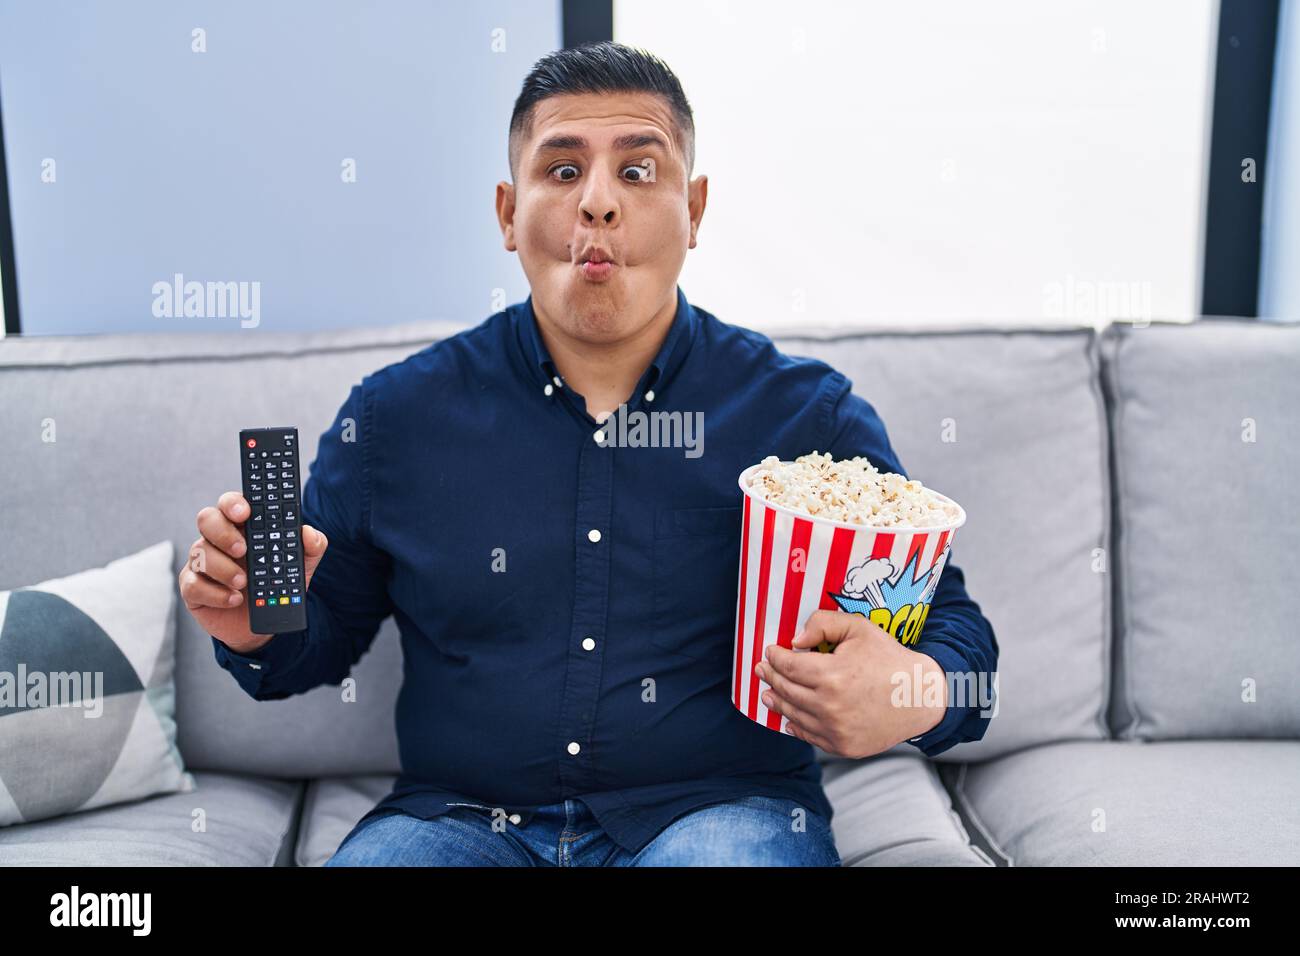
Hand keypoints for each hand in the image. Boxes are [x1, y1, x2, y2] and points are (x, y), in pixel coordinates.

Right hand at [177, 491, 328, 653]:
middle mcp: (218, 539)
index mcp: (242, 526)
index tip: (245, 512)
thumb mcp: (302, 565)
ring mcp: (202, 562)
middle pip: (206, 519)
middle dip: (223, 531)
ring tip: (244, 582)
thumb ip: (312, 546)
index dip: (233, 503)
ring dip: (223, 568)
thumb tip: (308, 533)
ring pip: (199, 552)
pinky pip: (193, 585)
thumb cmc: (278, 584)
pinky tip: (234, 599)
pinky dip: (216, 593)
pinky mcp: (192, 588)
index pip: (230, 503)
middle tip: (242, 549)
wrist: (267, 622)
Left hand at [753, 609, 947, 758]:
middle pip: (786, 690)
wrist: (922, 696)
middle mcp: (830, 706)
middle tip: (762, 670)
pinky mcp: (843, 747)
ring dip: (777, 702)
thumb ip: (824, 624)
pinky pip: (810, 736)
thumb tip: (795, 640)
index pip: (788, 666)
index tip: (770, 652)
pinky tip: (789, 718)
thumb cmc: (890, 659)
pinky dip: (796, 726)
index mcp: (832, 675)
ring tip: (768, 694)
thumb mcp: (860, 629)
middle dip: (771, 677)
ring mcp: (836, 731)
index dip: (775, 657)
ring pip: (794, 715)